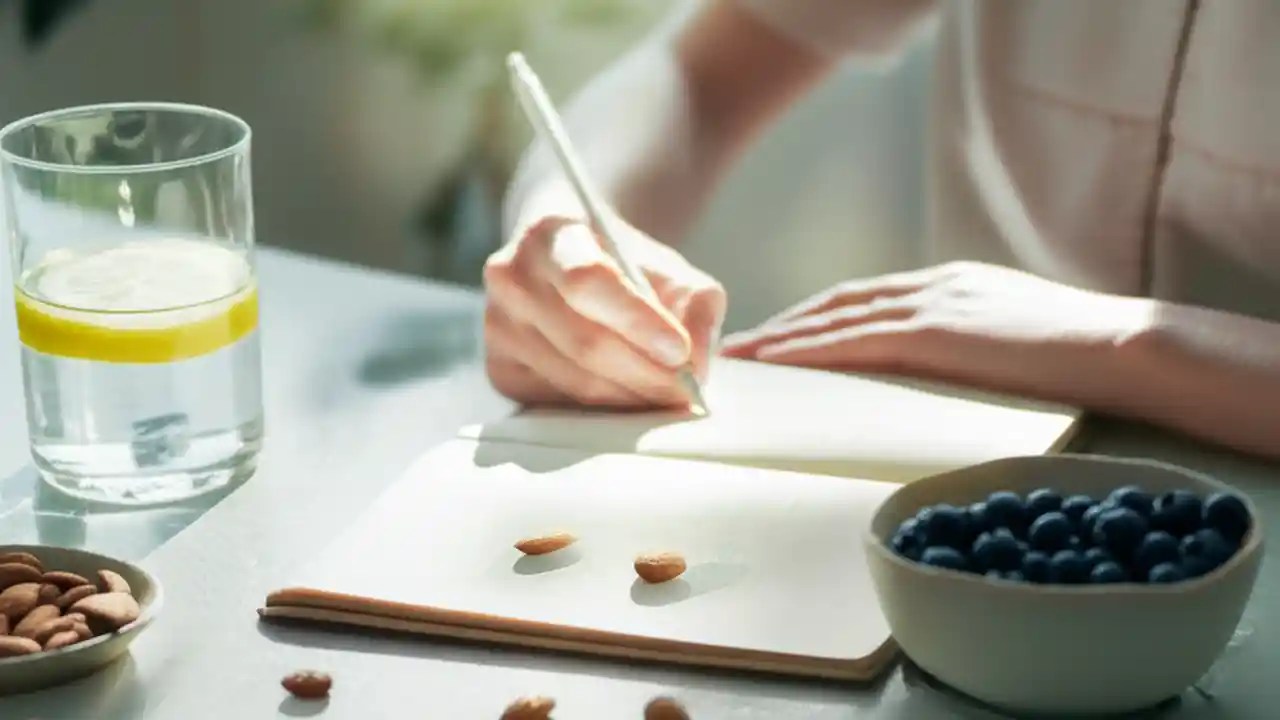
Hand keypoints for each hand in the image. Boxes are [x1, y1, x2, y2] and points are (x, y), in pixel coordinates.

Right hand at [483, 215, 725, 408]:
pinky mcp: (500, 368)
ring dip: (631, 397)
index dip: (637, 321)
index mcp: (549, 233)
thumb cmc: (623, 264)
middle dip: (646, 374)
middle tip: (687, 389)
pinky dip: (605, 408)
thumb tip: (698, 366)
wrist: (568, 262)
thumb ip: (696, 306)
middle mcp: (510, 277)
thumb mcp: (670, 268)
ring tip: (667, 393)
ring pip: (576, 381)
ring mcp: (498, 326)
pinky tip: (629, 393)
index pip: (587, 281)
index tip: (680, 350)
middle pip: (584, 343)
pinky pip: (560, 403)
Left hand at [720, 262, 1152, 405]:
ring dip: (784, 337)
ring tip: (743, 357)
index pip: (867, 298)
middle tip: (743, 346)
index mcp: (952, 285)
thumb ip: (975, 344)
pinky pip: (855, 342)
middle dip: (787, 324)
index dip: (819, 316)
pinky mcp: (934, 334)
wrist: (1120, 347)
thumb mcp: (1016, 338)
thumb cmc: (1082, 356)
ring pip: (838, 319)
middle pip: (840, 303)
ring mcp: (932, 306)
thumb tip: (950, 372)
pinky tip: (780, 363)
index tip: (783, 334)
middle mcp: (933, 286)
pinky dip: (811, 351)